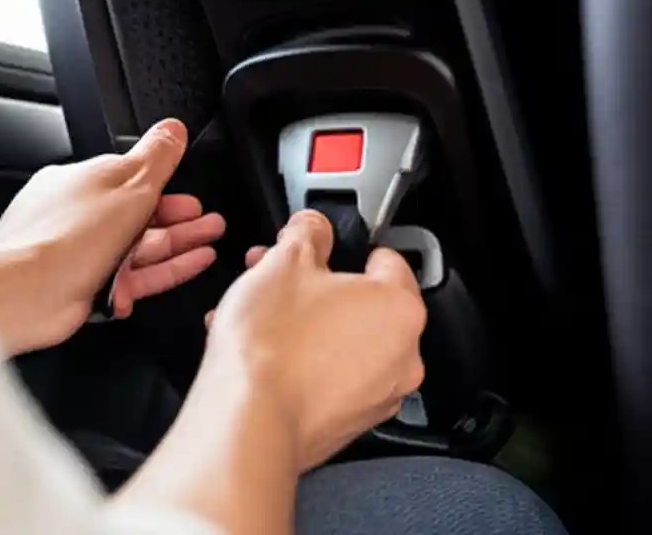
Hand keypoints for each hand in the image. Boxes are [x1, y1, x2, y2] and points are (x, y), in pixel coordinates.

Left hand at [0, 119, 224, 354]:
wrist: (30, 291)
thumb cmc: (68, 235)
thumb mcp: (130, 184)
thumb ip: (157, 158)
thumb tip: (173, 129)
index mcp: (78, 182)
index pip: (131, 181)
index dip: (167, 191)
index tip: (195, 201)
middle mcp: (75, 216)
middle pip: (137, 217)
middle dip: (178, 222)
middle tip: (210, 225)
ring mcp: (77, 253)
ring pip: (136, 248)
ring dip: (175, 247)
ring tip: (207, 247)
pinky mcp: (82, 286)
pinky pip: (129, 277)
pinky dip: (158, 272)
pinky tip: (182, 269)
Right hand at [200, 210, 425, 470]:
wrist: (249, 422)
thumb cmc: (271, 348)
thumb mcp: (284, 262)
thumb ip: (307, 232)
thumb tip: (313, 227)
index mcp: (399, 308)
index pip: (386, 257)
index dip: (342, 246)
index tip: (313, 248)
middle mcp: (402, 355)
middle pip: (363, 303)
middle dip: (317, 287)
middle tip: (277, 280)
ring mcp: (379, 395)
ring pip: (345, 342)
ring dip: (308, 325)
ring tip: (261, 319)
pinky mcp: (351, 423)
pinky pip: (332, 379)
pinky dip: (305, 364)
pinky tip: (265, 357)